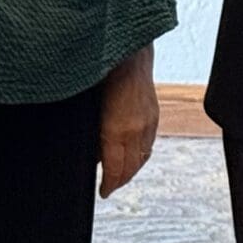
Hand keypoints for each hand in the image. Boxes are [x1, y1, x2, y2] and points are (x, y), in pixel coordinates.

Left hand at [97, 47, 159, 197]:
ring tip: (119, 175)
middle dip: (119, 180)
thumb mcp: (87, 107)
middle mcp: (137, 128)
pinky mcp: (154, 114)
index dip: (109, 185)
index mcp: (118, 129)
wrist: (129, 49)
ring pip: (143, 157)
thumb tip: (91, 152)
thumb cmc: (102, 73)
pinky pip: (149, 143)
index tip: (102, 192)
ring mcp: (148, 121)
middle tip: (108, 188)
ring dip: (131, 169)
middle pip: (131, 167)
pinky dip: (141, 153)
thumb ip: (90, 133)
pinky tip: (133, 154)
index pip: (116, 169)